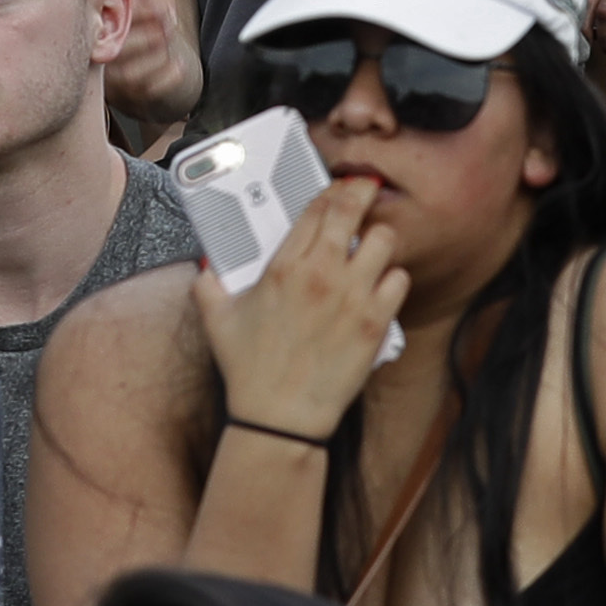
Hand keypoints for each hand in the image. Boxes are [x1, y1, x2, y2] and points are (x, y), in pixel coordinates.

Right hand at [193, 180, 404, 445]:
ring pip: (384, 239)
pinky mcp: (376, 321)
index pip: (316, 208)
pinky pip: (398, 279)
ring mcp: (353, 296)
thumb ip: (209, 284)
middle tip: (366, 189)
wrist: (280, 417)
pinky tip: (379, 286)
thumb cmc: (249, 371)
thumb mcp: (217, 320)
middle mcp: (321, 274)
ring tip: (371, 249)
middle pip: (352, 209)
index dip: (330, 191)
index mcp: (284, 266)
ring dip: (378, 240)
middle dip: (362, 192)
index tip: (338, 187)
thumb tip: (206, 266)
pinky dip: (391, 279)